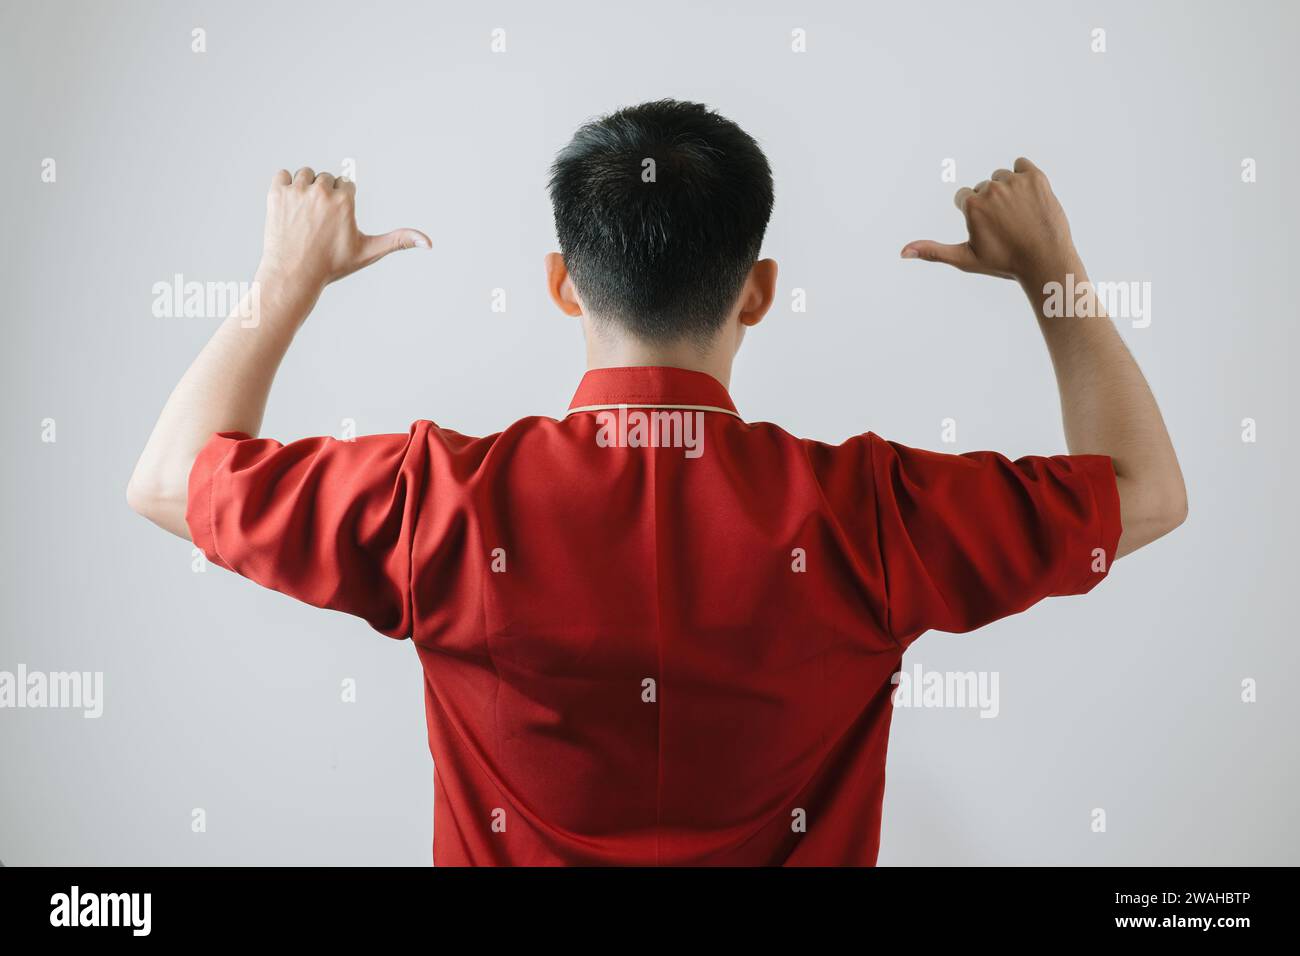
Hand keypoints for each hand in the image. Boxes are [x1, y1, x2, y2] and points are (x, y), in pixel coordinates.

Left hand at [256, 167, 429, 293]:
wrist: (293, 275)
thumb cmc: (333, 265)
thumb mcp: (369, 252)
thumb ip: (399, 241)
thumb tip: (430, 243)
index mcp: (345, 202)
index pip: (346, 185)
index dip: (341, 204)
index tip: (334, 223)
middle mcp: (321, 192)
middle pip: (326, 178)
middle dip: (324, 196)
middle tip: (318, 224)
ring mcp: (297, 192)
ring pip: (306, 174)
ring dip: (305, 189)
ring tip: (304, 216)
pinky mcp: (276, 193)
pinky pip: (283, 175)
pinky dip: (285, 187)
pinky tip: (289, 208)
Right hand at [901, 158, 1076, 283]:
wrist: (1045, 260)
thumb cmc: (1004, 262)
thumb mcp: (965, 259)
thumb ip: (932, 251)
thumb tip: (902, 252)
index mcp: (972, 206)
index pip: (964, 198)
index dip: (975, 216)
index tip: (990, 230)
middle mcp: (991, 190)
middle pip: (983, 187)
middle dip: (991, 204)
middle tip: (1007, 226)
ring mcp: (1015, 182)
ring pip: (1001, 176)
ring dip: (1007, 190)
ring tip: (1019, 214)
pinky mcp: (1036, 176)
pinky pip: (1021, 164)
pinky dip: (1023, 177)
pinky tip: (1028, 198)